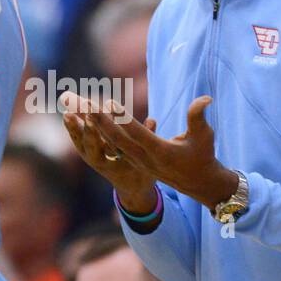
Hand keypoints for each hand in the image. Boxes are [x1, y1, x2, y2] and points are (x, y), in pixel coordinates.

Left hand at [60, 92, 157, 212]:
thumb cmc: (143, 176)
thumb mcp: (149, 162)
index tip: (90, 117)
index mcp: (111, 167)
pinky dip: (73, 126)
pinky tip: (67, 111)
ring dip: (73, 122)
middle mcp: (98, 162)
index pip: (101, 147)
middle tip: (77, 107)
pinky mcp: (90, 153)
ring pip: (80, 139)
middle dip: (82, 123)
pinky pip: (79, 139)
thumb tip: (152, 120)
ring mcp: (92, 157)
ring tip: (65, 105)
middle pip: (87, 141)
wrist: (132, 189)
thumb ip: (148, 140)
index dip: (95, 132)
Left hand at [75, 93, 236, 210]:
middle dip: (98, 120)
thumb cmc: (202, 156)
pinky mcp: (131, 159)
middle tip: (82, 102)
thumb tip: (205, 98)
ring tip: (75, 105)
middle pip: (116, 138)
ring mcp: (135, 160)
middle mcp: (143, 158)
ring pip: (108, 140)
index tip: (109, 103)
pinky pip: (109, 144)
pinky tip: (80, 116)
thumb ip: (199, 117)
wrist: (197, 182)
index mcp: (159, 153)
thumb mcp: (204, 136)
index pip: (137, 134)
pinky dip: (94, 131)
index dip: (123, 119)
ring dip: (91, 123)